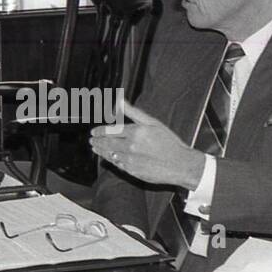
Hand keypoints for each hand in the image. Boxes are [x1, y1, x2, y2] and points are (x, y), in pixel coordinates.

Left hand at [89, 100, 205, 189]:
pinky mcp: (132, 171)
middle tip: (91, 140)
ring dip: (100, 151)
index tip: (93, 131)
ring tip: (95, 148)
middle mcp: (130, 146)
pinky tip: (108, 157)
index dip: (100, 131)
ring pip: (110, 155)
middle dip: (97, 141)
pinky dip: (111, 160)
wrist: (180, 164)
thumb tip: (121, 100)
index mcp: (135, 132)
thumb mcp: (153, 123)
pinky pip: (117, 165)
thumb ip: (134, 112)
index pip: (110, 130)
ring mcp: (130, 160)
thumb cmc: (169, 142)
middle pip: (107, 143)